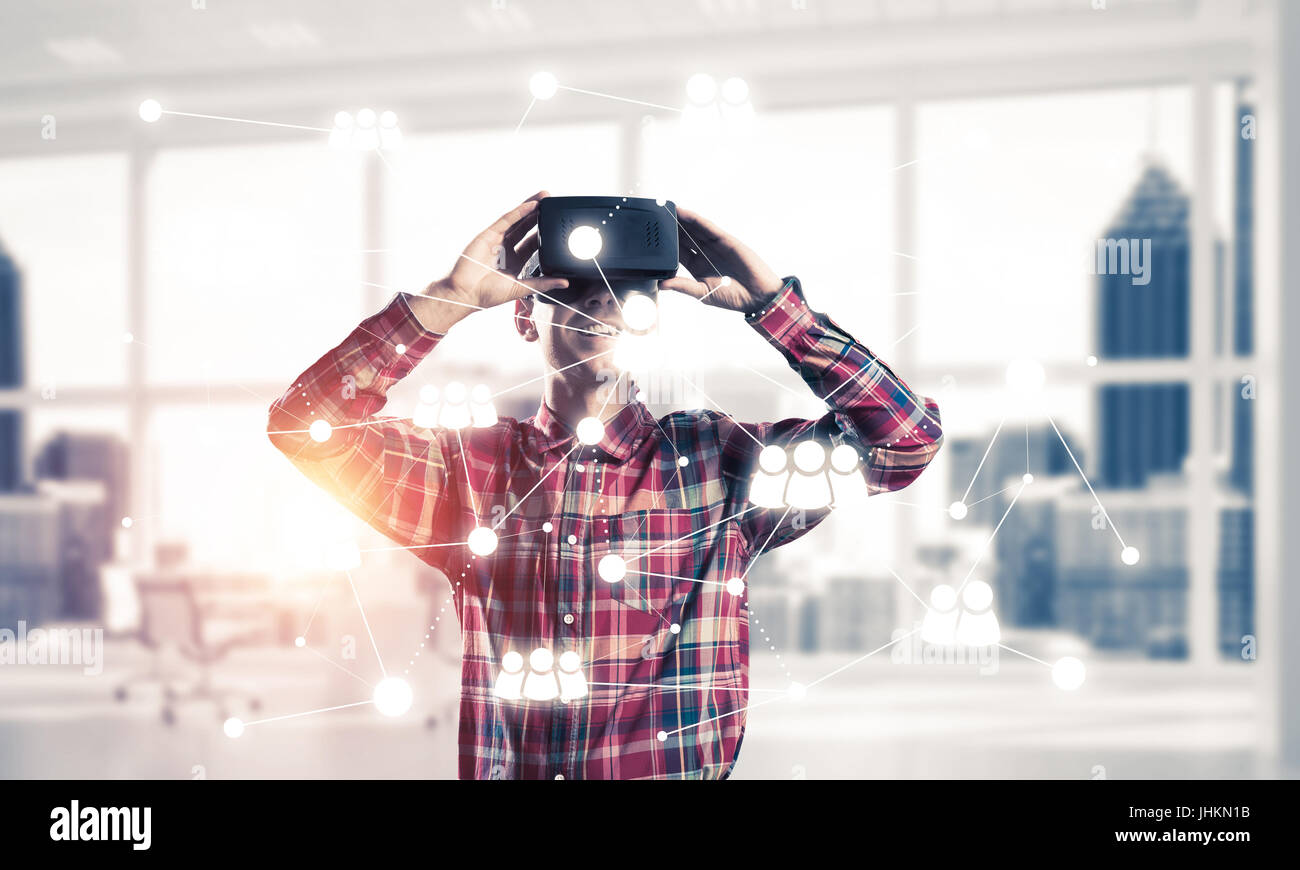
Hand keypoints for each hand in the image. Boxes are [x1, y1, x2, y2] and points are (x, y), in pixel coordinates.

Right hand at [410, 191, 569, 331]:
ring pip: (517, 219)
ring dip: (530, 207)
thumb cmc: (487, 295)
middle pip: (526, 227)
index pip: (532, 243)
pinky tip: (531, 205)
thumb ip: (543, 283)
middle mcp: (506, 249)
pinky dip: (519, 211)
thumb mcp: (522, 288)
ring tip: (545, 197)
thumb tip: (564, 282)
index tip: (557, 226)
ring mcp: (497, 240)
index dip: (544, 233)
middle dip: (539, 215)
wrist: (465, 294)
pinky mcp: (488, 234)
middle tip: (552, 203)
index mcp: (514, 262)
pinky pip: (506, 220)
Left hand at [659, 207, 783, 314]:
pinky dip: (697, 220)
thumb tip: (661, 284)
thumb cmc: (733, 298)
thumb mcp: (702, 293)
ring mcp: (715, 246)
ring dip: (682, 220)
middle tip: (656, 217)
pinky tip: (686, 214)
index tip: (651, 237)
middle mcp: (705, 255)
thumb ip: (682, 286)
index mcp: (697, 268)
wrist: (757, 296)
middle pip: (684, 238)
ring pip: (694, 230)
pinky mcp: (726, 240)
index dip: (666, 245)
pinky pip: (709, 228)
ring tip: (667, 210)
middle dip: (671, 228)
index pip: (678, 253)